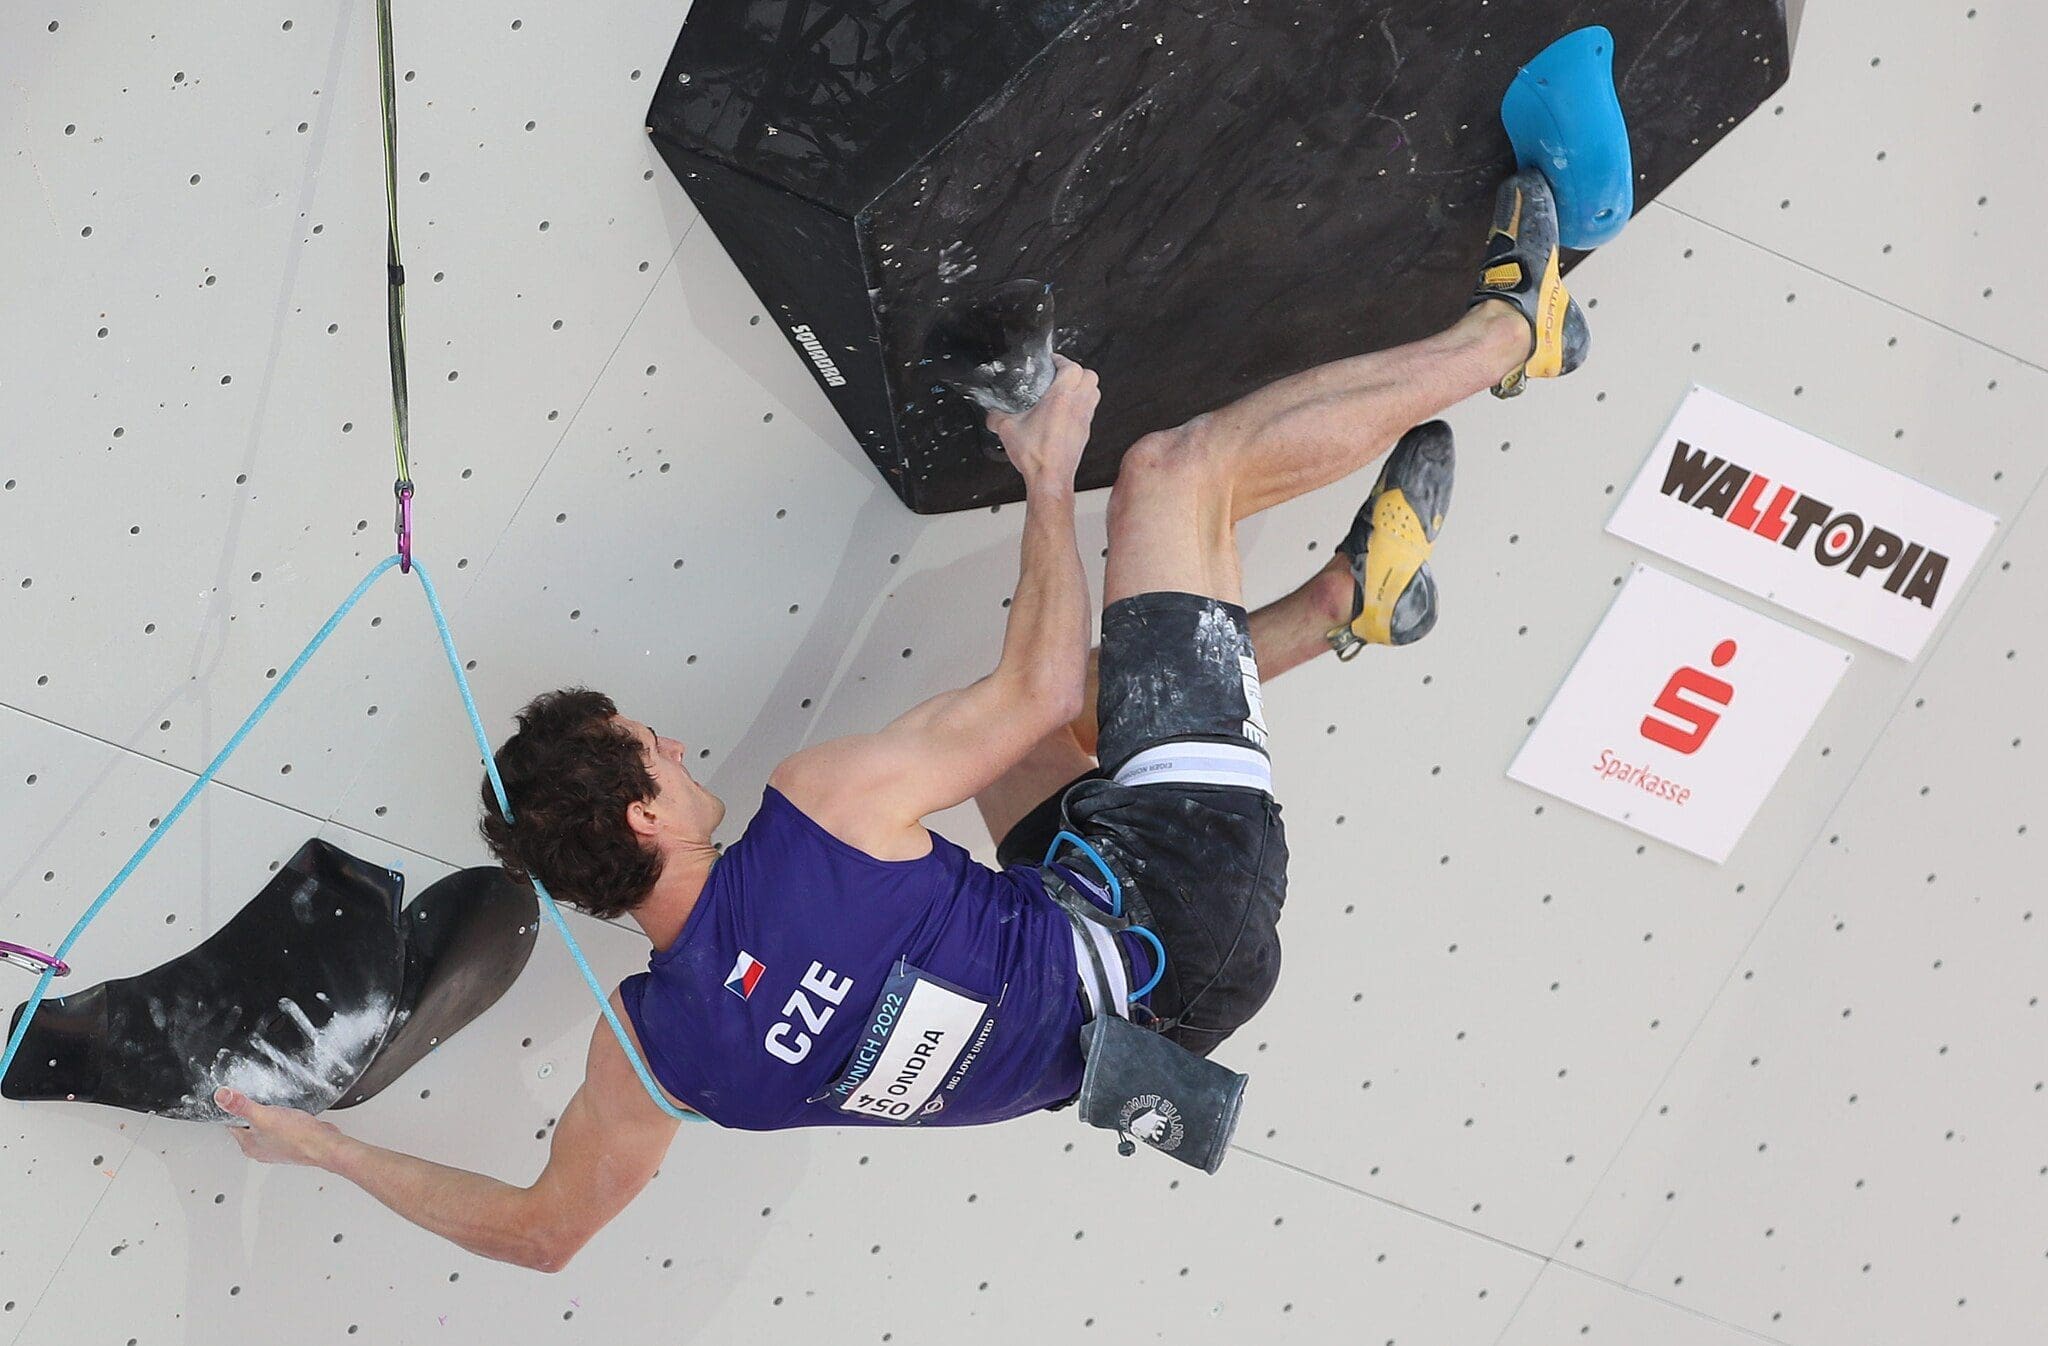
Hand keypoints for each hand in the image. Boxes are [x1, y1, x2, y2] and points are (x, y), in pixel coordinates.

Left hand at [217, 1086, 345, 1168]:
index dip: (233, 1109)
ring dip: (268, 1117)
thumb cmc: (297, 1137)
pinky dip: (283, 1121)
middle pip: (248, 1126)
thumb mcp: (264, 1116)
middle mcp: (260, 1149)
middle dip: (251, 1112)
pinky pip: (280, 1129)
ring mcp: (275, 1147)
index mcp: (248, 1145)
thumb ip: (241, 1106)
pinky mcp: (290, 1143)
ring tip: (273, 1107)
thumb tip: (221, 1096)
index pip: (232, 1124)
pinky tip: (289, 1116)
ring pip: (265, 1128)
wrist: (323, 1145)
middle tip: (256, 1100)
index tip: (236, 1098)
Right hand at [987, 354, 1098, 490]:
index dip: (1061, 360)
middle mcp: (1076, 406)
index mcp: (1060, 398)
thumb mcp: (1007, 430)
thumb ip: (996, 416)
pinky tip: (1065, 413)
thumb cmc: (1036, 457)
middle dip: (1076, 371)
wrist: (1050, 479)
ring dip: (1083, 387)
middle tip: (1060, 374)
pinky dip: (1081, 406)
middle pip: (1091, 375)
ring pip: (1095, 392)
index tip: (1051, 362)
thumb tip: (991, 414)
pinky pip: (1089, 411)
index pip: (1071, 367)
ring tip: (1065, 390)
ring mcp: (1084, 420)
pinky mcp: (1085, 433)